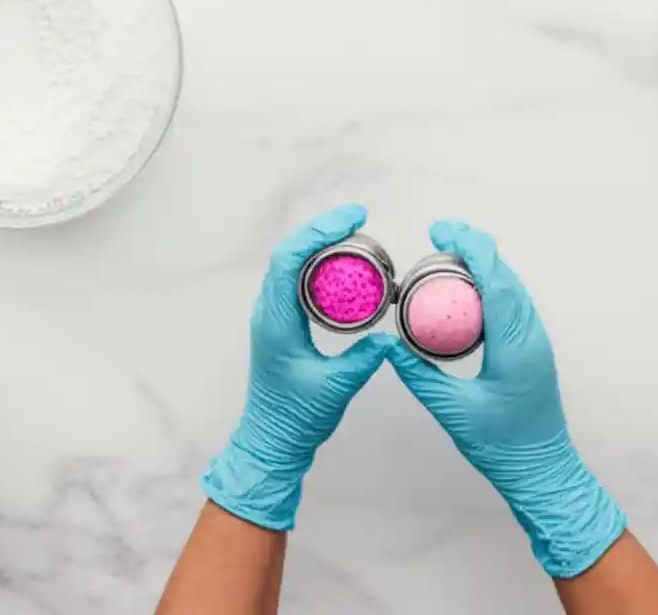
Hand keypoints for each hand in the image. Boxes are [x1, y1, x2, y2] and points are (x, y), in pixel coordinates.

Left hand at [202, 205, 392, 530]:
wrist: (273, 441)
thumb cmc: (296, 418)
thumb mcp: (337, 387)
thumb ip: (364, 359)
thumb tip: (389, 336)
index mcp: (276, 322)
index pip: (290, 260)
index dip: (320, 231)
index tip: (352, 219)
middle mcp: (269, 312)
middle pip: (289, 252)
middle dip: (322, 228)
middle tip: (357, 217)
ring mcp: (272, 316)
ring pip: (290, 264)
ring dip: (317, 242)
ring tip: (351, 231)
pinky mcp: (281, 323)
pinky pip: (294, 281)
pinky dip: (315, 263)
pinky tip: (339, 263)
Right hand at [387, 221, 625, 577]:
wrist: (541, 470)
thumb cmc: (501, 446)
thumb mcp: (452, 411)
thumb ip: (419, 374)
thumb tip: (388, 345)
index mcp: (514, 345)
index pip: (496, 279)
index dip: (470, 247)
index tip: (441, 230)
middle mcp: (530, 335)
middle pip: (506, 273)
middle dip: (474, 246)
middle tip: (438, 234)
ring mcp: (535, 340)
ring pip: (512, 285)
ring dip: (484, 263)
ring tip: (449, 252)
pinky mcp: (531, 348)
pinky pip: (513, 303)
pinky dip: (490, 285)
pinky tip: (467, 288)